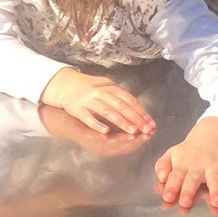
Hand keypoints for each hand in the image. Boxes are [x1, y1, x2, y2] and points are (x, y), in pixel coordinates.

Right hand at [40, 67, 155, 135]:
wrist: (67, 85)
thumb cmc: (91, 88)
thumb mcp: (107, 88)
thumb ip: (121, 97)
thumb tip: (139, 109)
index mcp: (110, 87)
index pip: (129, 100)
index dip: (141, 112)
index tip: (151, 123)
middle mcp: (101, 92)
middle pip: (121, 105)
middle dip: (135, 118)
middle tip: (146, 130)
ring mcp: (89, 100)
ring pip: (107, 111)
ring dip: (120, 121)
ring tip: (132, 131)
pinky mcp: (78, 109)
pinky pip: (88, 117)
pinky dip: (97, 124)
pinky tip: (106, 131)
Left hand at [154, 117, 217, 210]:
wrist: (210, 138)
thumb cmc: (187, 154)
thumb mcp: (171, 155)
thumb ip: (162, 166)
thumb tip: (161, 178)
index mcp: (181, 164)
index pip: (175, 176)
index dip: (171, 187)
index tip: (167, 197)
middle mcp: (197, 166)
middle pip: (192, 179)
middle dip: (188, 191)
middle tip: (185, 203)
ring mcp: (213, 167)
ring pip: (214, 180)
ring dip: (215, 191)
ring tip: (215, 203)